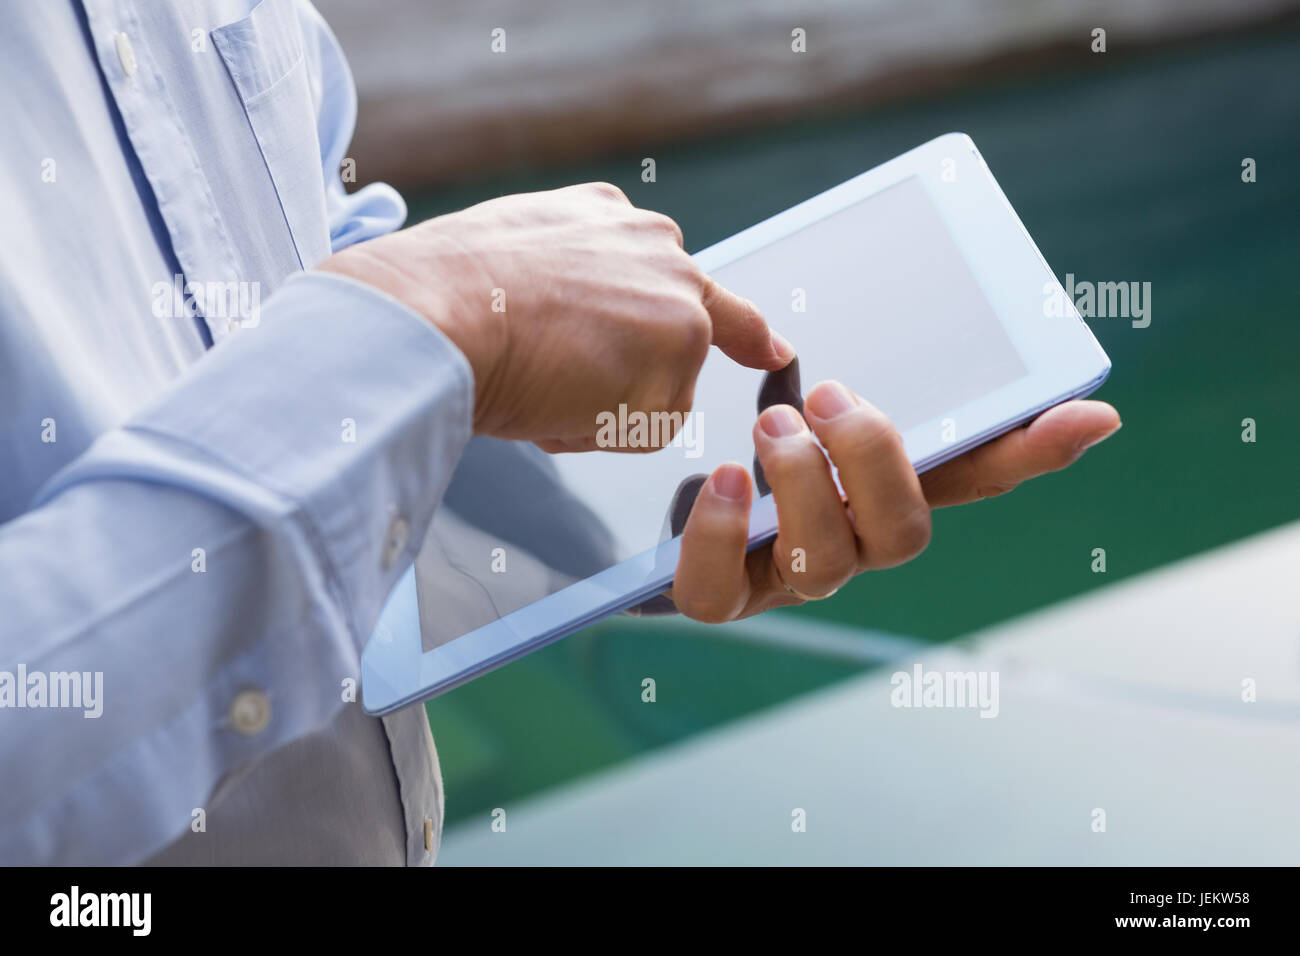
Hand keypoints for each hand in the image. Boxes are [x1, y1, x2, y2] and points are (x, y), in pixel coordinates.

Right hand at [317, 182, 793, 445]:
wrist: (439, 309)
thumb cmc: (450, 290)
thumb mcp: (519, 251)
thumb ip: (575, 275)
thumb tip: (577, 323)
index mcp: (619, 220)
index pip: (686, 277)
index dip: (734, 325)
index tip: (774, 348)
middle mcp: (663, 253)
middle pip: (676, 344)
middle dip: (633, 374)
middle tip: (568, 371)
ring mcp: (677, 309)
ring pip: (653, 394)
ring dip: (599, 406)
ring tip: (538, 375)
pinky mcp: (676, 364)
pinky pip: (640, 430)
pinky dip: (594, 433)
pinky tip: (550, 399)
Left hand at [667, 385, 1120, 620]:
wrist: (637, 474)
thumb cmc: (727, 417)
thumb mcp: (781, 376)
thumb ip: (838, 357)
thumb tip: (920, 321)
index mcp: (877, 483)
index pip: (975, 475)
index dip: (1033, 453)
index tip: (1090, 413)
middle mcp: (847, 538)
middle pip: (904, 533)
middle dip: (874, 461)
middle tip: (825, 394)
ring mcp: (784, 572)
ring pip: (828, 565)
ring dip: (805, 490)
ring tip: (767, 426)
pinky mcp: (718, 591)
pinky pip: (722, 596)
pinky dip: (722, 537)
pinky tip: (720, 483)